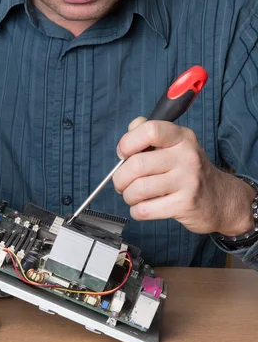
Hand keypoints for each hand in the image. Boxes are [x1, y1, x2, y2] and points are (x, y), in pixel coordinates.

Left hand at [114, 117, 255, 235]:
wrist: (220, 199)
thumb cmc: (187, 171)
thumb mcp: (174, 145)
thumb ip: (148, 136)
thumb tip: (125, 141)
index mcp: (181, 137)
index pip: (149, 130)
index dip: (127, 142)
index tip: (123, 154)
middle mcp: (186, 156)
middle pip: (137, 164)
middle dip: (120, 177)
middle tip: (121, 183)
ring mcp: (188, 180)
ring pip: (138, 189)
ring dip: (128, 196)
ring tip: (133, 196)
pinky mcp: (185, 204)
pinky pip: (145, 209)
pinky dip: (137, 211)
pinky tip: (143, 207)